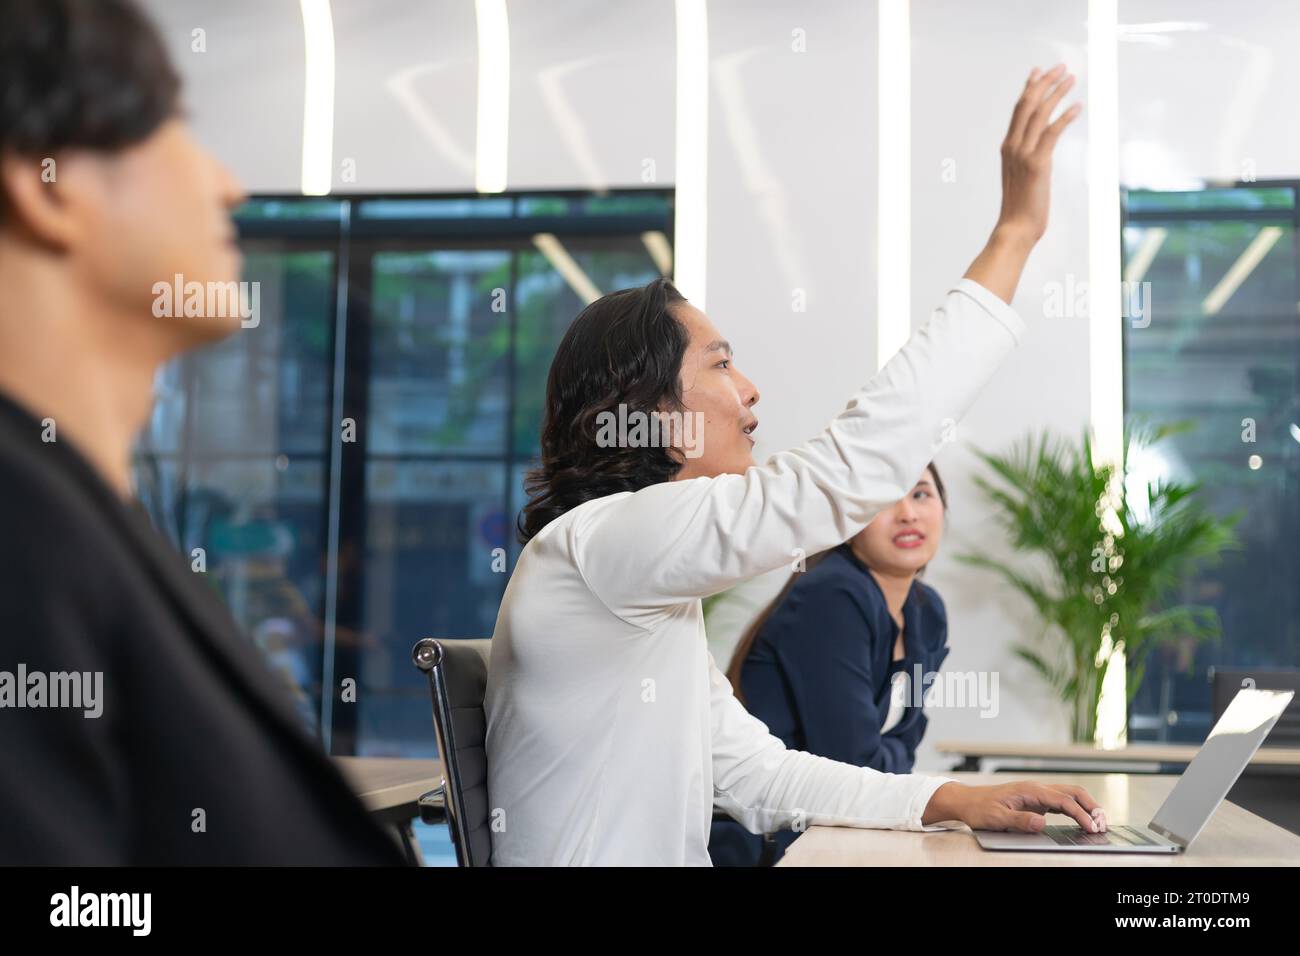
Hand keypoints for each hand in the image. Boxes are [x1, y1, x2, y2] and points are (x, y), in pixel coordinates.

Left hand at [923, 779, 1104, 832]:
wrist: (967, 801)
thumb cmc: (979, 808)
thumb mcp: (997, 817)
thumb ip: (1020, 820)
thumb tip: (1042, 822)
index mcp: (1030, 790)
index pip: (1064, 801)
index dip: (1081, 814)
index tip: (1092, 828)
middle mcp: (1036, 788)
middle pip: (1072, 792)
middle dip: (1091, 806)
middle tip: (1103, 824)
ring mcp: (1037, 793)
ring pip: (1069, 795)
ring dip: (1086, 807)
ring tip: (1098, 823)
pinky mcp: (1035, 800)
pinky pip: (1061, 802)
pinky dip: (1076, 809)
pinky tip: (1082, 819)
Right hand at [996, 63, 1081, 245]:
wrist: (1015, 228)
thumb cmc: (1020, 208)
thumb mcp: (1021, 178)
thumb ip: (1027, 160)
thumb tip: (1039, 153)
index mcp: (1008, 148)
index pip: (1017, 110)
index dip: (1028, 88)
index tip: (1037, 71)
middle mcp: (1012, 147)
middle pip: (1027, 105)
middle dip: (1044, 83)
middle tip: (1060, 67)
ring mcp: (1023, 155)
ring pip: (1039, 114)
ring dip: (1056, 93)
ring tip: (1070, 79)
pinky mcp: (1037, 164)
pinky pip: (1051, 133)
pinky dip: (1064, 117)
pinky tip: (1077, 106)